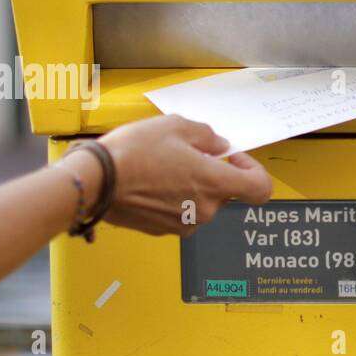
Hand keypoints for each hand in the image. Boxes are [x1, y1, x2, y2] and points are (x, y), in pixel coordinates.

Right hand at [97, 115, 271, 235]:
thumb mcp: (175, 126)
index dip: (254, 171)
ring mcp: (184, 223)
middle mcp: (205, 210)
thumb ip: (207, 136)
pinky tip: (152, 182)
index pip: (260, 189)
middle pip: (225, 192)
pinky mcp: (164, 230)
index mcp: (215, 184)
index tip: (237, 158)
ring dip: (191, 185)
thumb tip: (219, 146)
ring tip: (163, 166)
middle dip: (212, 172)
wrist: (95, 181)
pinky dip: (173, 198)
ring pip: (201, 202)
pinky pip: (179, 211)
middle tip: (188, 153)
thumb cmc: (133, 153)